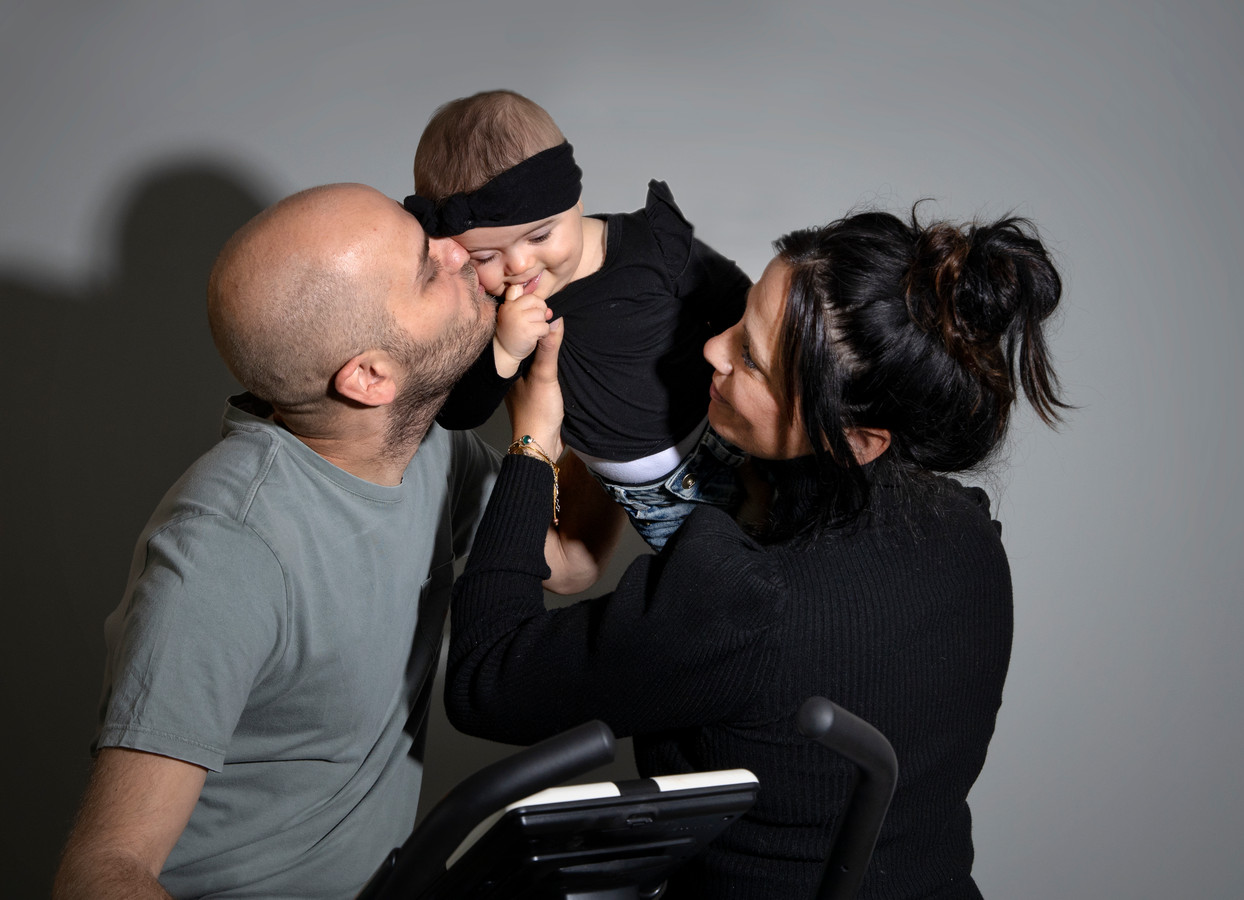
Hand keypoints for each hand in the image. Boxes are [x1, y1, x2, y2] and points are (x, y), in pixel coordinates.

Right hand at [493, 283, 551, 377]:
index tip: (532, 314)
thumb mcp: (514, 314)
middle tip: (533, 323)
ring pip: (543, 316)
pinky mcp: (527, 331)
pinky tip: (535, 337)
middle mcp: (512, 310)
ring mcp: (519, 320)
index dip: (537, 305)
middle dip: (541, 314)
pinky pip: (545, 327)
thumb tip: (548, 308)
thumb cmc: (512, 332)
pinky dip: (544, 333)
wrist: (504, 351)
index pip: (531, 297)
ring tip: (533, 331)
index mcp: (509, 304)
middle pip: (539, 304)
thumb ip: (526, 305)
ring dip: (542, 325)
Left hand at [505, 316, 565, 460]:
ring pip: (534, 353)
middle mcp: (513, 369)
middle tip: (553, 308)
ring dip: (544, 342)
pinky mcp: (537, 388)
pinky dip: (550, 356)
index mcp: (507, 365)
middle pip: (525, 341)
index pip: (514, 333)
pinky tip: (561, 349)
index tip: (539, 301)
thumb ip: (549, 349)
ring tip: (559, 322)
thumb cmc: (537, 413)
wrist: (540, 445)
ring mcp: (524, 379)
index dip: (524, 316)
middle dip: (536, 327)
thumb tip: (554, 320)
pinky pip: (542, 365)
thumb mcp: (544, 376)